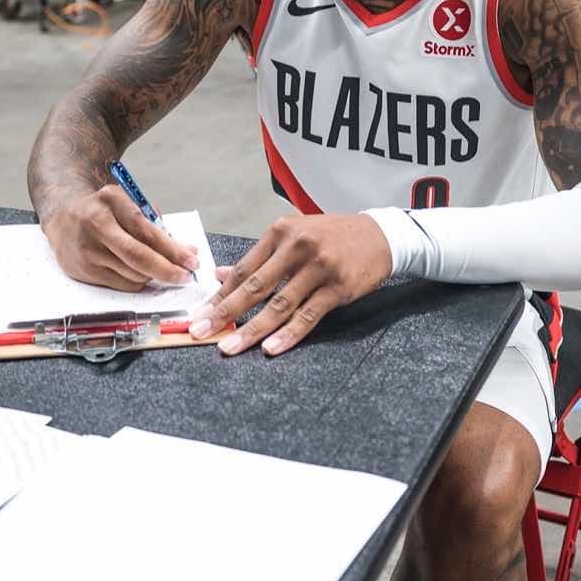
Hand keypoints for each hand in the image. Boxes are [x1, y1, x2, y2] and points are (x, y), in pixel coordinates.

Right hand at [39, 184, 200, 290]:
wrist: (61, 216)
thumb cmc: (103, 210)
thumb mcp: (126, 203)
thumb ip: (154, 224)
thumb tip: (186, 250)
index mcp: (111, 200)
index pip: (147, 231)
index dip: (172, 250)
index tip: (191, 259)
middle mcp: (96, 225)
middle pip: (138, 257)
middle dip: (167, 270)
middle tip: (185, 276)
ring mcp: (87, 250)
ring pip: (132, 273)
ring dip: (153, 275)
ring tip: (160, 268)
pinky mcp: (83, 270)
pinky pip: (121, 284)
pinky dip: (137, 280)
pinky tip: (139, 272)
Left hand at [188, 213, 390, 356]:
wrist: (381, 235)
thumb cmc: (333, 237)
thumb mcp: (294, 235)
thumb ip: (258, 257)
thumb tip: (219, 275)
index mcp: (281, 232)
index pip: (244, 268)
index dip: (220, 294)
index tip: (200, 314)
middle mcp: (298, 247)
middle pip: (255, 286)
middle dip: (225, 312)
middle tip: (201, 331)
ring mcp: (319, 268)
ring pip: (279, 304)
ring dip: (252, 329)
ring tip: (229, 347)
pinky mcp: (339, 287)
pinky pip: (308, 316)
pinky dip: (288, 334)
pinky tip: (271, 348)